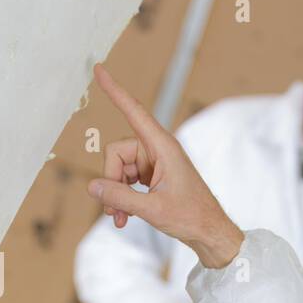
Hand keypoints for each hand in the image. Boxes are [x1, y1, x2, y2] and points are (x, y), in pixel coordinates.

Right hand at [87, 64, 244, 268]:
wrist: (210, 233)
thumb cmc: (192, 217)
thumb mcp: (153, 209)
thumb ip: (120, 197)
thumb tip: (92, 186)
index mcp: (163, 147)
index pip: (134, 112)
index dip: (115, 91)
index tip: (99, 69)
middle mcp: (158, 151)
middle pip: (116, 153)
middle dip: (111, 180)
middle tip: (115, 209)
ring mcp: (154, 164)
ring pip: (119, 169)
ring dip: (115, 194)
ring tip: (120, 218)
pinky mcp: (152, 177)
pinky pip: (126, 180)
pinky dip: (122, 198)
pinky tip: (124, 218)